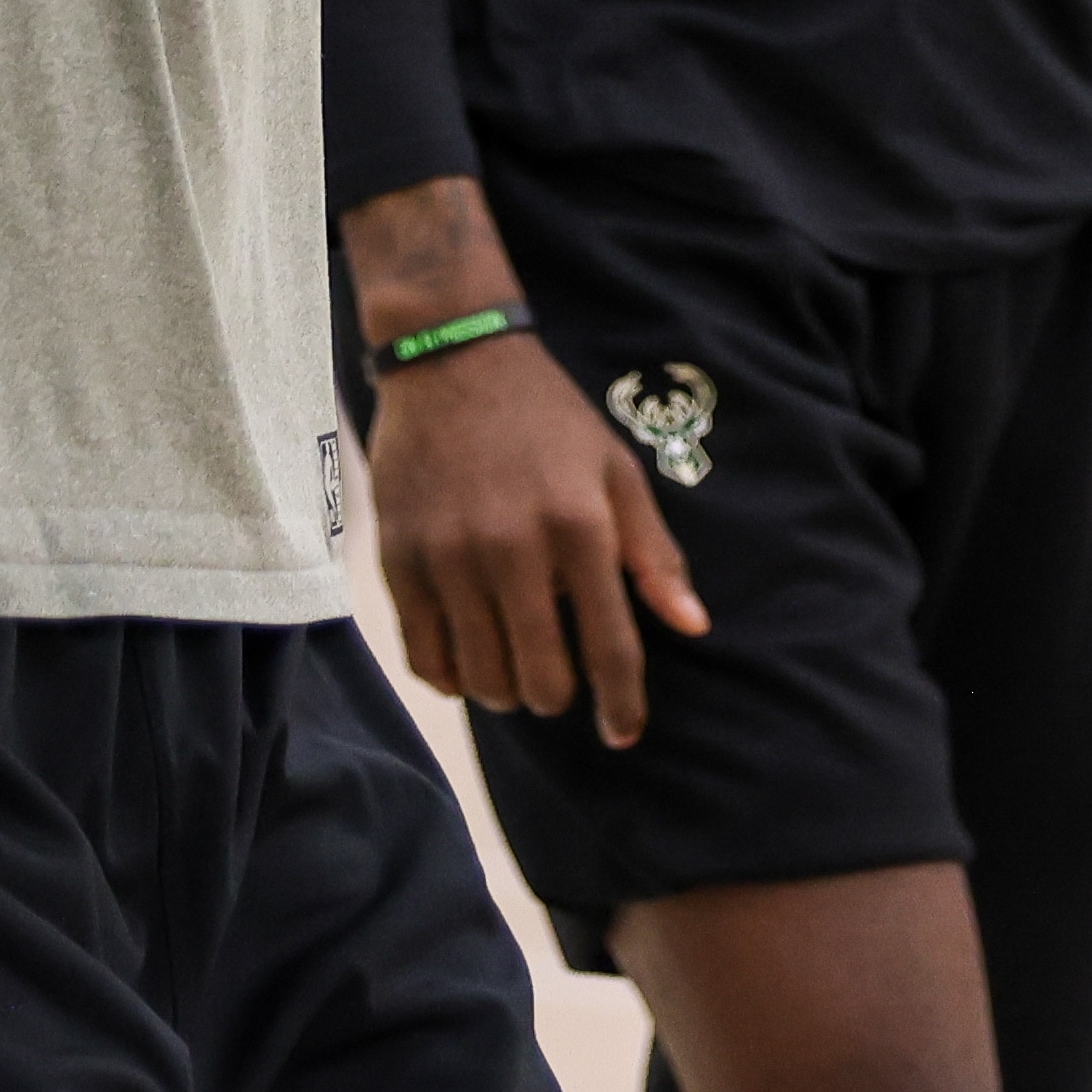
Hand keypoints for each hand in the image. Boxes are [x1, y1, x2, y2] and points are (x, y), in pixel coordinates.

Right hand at [368, 332, 707, 747]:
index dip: (622, 705)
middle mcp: (512, 548)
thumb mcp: (616, 469)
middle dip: (558, 696)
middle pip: (541, 681)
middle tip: (557, 677)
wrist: (451, 359)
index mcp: (578, 525)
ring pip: (483, 680)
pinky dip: (451, 675)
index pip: (611, 648)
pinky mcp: (399, 559)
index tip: (623, 732)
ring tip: (512, 663)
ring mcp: (449, 556)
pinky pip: (424, 659)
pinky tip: (467, 655)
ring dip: (505, 689)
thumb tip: (693, 627)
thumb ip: (653, 553)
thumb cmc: (547, 418)